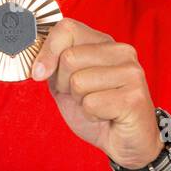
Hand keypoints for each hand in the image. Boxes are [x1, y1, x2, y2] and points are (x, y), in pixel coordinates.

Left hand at [30, 19, 162, 168]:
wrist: (125, 141)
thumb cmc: (98, 110)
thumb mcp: (67, 83)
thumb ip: (53, 65)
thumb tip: (37, 64)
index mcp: (105, 43)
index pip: (68, 28)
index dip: (47, 51)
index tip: (39, 73)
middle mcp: (122, 52)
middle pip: (69, 57)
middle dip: (64, 84)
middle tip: (82, 96)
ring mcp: (131, 73)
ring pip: (78, 81)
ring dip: (80, 101)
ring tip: (97, 106)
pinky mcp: (134, 97)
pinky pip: (91, 104)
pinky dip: (91, 116)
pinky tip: (106, 116)